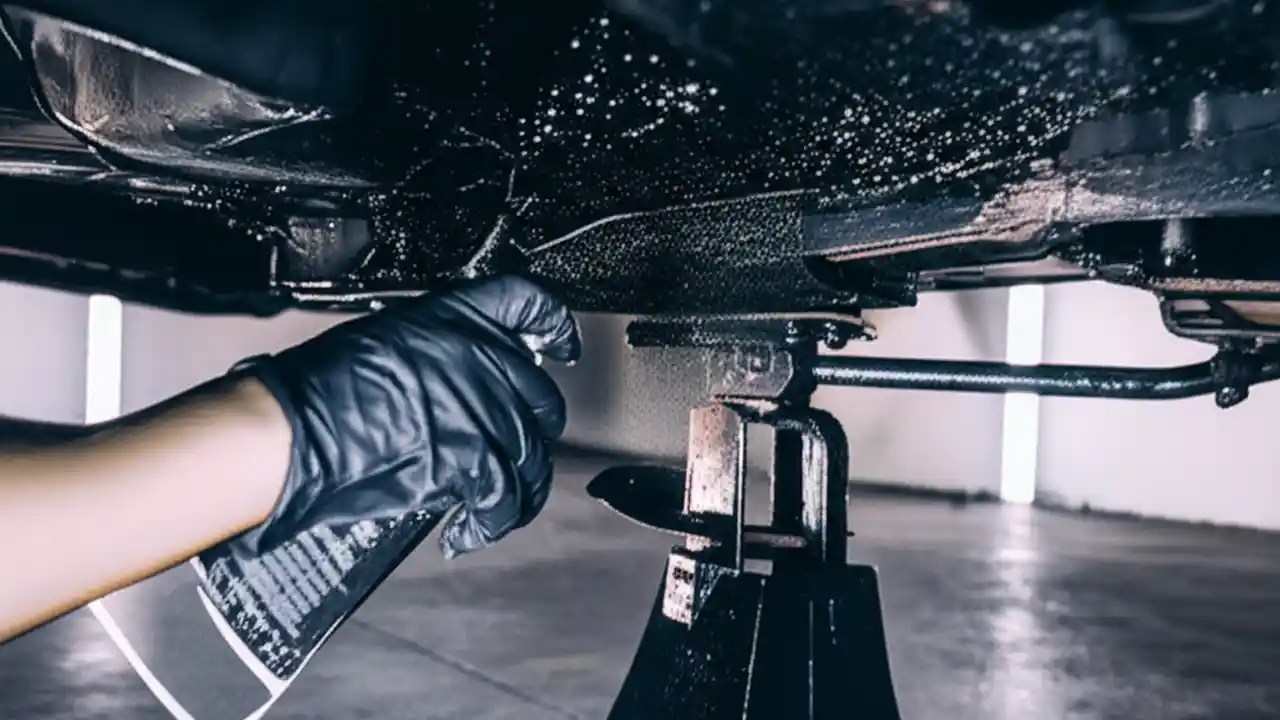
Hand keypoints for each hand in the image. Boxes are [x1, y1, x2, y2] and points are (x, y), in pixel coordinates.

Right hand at [232, 276, 579, 557]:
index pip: (527, 304)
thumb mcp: (385, 344)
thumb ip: (433, 358)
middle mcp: (480, 358)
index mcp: (456, 320)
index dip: (554, 326)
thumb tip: (451, 386)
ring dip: (517, 488)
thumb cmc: (320, 390)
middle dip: (533, 430)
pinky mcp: (472, 461)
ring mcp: (482, 409)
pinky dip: (489, 524)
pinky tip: (467, 532)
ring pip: (531, 456)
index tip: (562, 345)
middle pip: (540, 397)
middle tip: (511, 449)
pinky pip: (505, 499)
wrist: (295, 430)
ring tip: (495, 506)